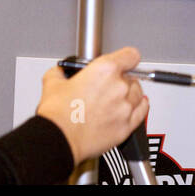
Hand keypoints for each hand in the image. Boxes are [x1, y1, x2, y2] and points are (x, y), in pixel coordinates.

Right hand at [36, 46, 148, 165]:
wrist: (58, 139)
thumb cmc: (58, 114)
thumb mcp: (53, 82)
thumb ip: (62, 72)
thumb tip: (61, 73)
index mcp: (105, 70)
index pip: (130, 55)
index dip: (126, 58)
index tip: (123, 61)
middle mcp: (119, 86)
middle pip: (132, 77)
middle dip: (121, 81)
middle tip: (106, 88)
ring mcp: (125, 107)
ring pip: (138, 94)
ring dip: (129, 94)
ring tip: (115, 100)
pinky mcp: (126, 126)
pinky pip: (142, 112)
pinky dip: (139, 108)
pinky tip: (132, 107)